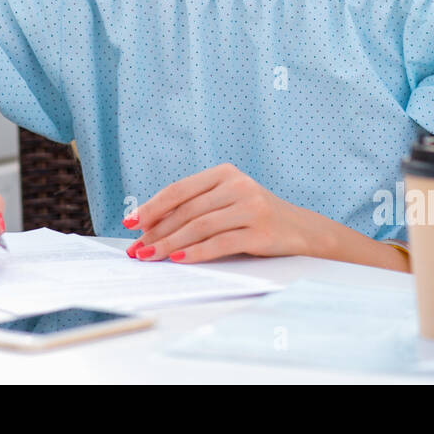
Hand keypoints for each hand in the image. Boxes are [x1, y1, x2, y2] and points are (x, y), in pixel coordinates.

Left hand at [121, 163, 317, 262]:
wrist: (303, 229)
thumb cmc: (255, 217)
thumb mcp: (227, 201)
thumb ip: (197, 207)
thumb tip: (149, 228)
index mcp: (224, 173)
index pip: (179, 190)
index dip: (152, 207)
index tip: (131, 223)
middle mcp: (237, 185)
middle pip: (186, 211)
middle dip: (156, 232)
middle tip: (137, 249)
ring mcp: (250, 207)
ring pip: (199, 227)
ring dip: (170, 245)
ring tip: (150, 257)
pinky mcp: (260, 231)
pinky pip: (221, 243)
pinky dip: (197, 252)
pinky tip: (180, 260)